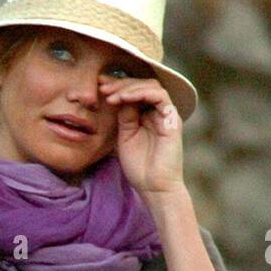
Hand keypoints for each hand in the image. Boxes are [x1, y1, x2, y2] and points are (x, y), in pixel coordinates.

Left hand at [98, 75, 184, 199]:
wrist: (153, 187)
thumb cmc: (139, 167)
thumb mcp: (125, 136)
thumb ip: (124, 116)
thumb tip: (118, 96)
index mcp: (147, 116)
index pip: (134, 92)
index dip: (117, 86)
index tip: (99, 86)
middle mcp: (158, 112)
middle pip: (142, 85)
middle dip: (120, 83)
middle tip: (102, 87)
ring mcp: (166, 115)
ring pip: (151, 86)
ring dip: (129, 87)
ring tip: (111, 95)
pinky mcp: (172, 119)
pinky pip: (160, 96)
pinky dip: (141, 93)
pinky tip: (124, 99)